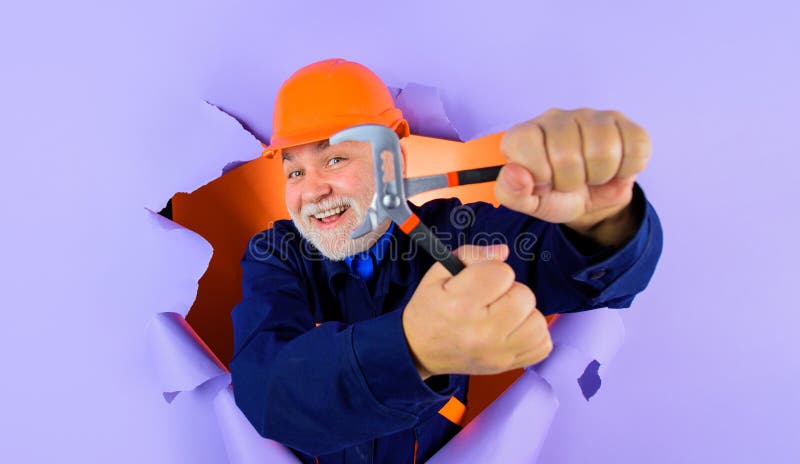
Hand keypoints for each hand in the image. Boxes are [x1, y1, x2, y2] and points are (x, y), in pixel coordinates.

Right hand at [402, 244, 551, 378]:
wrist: (418, 350)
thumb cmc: (430, 309)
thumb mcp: (438, 273)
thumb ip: (471, 255)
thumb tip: (503, 252)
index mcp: (461, 305)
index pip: (502, 273)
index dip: (494, 271)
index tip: (481, 281)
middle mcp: (482, 332)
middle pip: (524, 297)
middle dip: (511, 291)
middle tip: (492, 299)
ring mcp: (497, 353)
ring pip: (538, 321)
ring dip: (525, 314)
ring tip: (504, 315)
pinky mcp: (507, 365)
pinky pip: (543, 346)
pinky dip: (533, 335)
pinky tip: (514, 330)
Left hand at [495, 108, 650, 229]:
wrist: (589, 198)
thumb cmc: (553, 194)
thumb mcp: (528, 202)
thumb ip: (510, 192)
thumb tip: (514, 173)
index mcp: (524, 134)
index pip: (525, 143)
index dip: (538, 173)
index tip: (543, 183)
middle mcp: (555, 117)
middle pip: (567, 154)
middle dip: (571, 181)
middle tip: (570, 183)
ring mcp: (590, 116)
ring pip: (603, 151)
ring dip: (599, 176)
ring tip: (590, 176)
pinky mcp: (622, 122)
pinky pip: (635, 147)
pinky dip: (626, 169)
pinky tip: (613, 168)